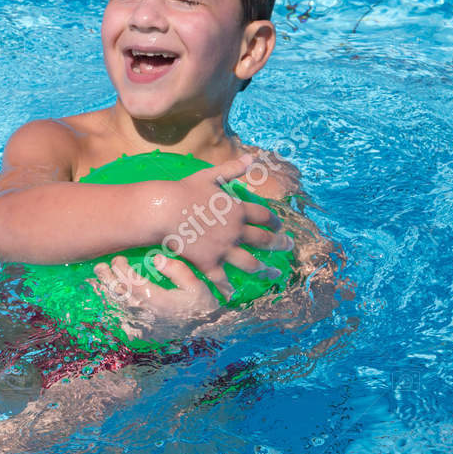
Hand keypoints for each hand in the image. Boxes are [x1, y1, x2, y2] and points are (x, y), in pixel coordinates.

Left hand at [93, 252, 223, 336]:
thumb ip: (177, 271)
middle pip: (120, 295)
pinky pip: (121, 319)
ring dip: (107, 291)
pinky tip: (108, 297)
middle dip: (108, 279)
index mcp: (160, 302)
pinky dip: (112, 307)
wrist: (205, 333)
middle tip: (100, 267)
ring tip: (100, 278)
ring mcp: (143, 326)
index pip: (132, 284)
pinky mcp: (142, 333)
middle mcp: (148, 315)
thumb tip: (156, 259)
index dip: (121, 271)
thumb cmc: (201, 306)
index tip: (118, 260)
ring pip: (118, 307)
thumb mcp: (196, 285)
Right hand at [157, 153, 293, 299]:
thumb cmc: (184, 190)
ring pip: (250, 263)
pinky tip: (233, 296)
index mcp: (237, 210)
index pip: (263, 216)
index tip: (279, 226)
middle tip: (288, 247)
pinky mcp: (208, 263)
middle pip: (263, 240)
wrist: (164, 210)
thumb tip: (252, 157)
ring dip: (264, 269)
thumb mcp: (210, 175)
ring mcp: (223, 249)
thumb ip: (232, 169)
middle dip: (278, 244)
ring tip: (274, 274)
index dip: (273, 221)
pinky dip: (228, 288)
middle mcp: (235, 231)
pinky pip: (221, 279)